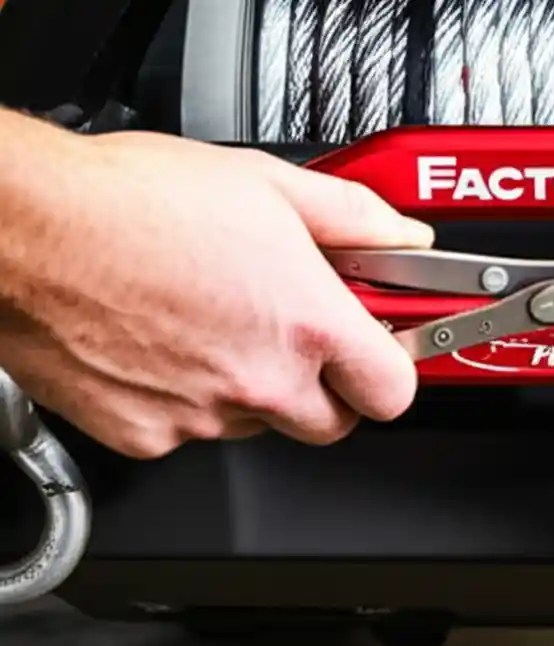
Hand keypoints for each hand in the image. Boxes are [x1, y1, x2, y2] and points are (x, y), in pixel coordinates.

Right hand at [0, 118, 432, 457]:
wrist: (22, 231)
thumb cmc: (127, 202)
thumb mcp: (267, 184)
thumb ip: (353, 218)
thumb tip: (401, 236)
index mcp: (306, 325)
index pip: (394, 391)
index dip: (390, 370)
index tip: (379, 348)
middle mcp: (261, 382)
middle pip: (334, 423)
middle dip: (329, 387)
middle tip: (299, 337)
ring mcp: (203, 417)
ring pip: (259, 425)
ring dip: (254, 388)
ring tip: (213, 322)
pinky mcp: (146, 438)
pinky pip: (190, 431)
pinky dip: (187, 399)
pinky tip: (164, 343)